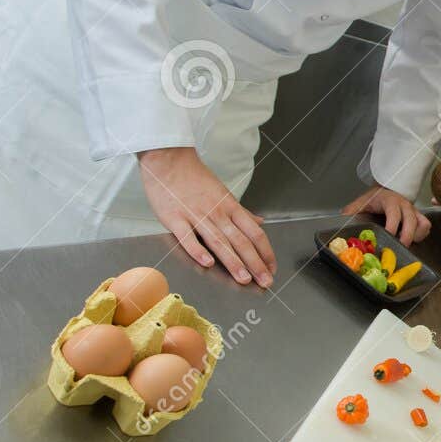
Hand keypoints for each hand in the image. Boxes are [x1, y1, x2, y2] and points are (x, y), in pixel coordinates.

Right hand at [139, 146, 274, 286]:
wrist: (168, 159)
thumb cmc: (195, 178)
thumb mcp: (224, 193)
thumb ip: (242, 212)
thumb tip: (261, 222)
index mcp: (231, 207)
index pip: (255, 233)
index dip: (266, 252)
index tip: (272, 268)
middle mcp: (218, 212)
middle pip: (241, 241)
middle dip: (255, 263)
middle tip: (265, 282)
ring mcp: (196, 215)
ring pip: (219, 241)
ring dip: (233, 261)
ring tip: (244, 279)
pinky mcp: (175, 218)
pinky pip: (188, 236)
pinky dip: (198, 250)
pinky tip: (208, 263)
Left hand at [342, 184, 430, 245]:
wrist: (388, 188)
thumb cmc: (376, 197)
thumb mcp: (363, 201)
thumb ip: (353, 210)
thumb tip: (343, 219)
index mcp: (390, 201)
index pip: (394, 215)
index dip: (392, 228)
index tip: (388, 237)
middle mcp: (405, 205)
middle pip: (412, 221)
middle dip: (407, 237)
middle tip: (399, 247)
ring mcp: (414, 210)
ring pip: (423, 224)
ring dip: (416, 236)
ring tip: (407, 243)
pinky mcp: (419, 215)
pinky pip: (426, 226)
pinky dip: (421, 234)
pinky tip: (412, 239)